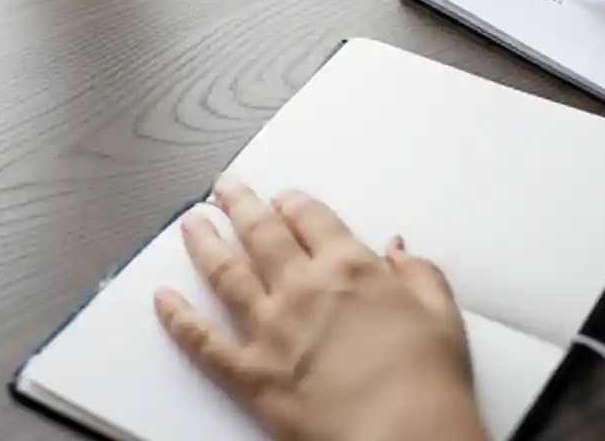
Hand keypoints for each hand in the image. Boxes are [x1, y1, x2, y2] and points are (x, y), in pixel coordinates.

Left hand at [154, 179, 486, 440]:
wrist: (405, 435)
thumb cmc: (427, 382)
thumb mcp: (441, 315)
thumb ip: (419, 275)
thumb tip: (399, 251)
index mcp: (350, 268)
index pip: (312, 219)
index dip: (294, 204)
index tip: (284, 198)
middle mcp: (303, 289)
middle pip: (261, 233)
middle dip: (240, 205)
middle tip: (224, 188)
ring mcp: (271, 329)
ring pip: (226, 273)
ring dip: (204, 243)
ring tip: (191, 223)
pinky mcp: (250, 374)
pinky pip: (203, 341)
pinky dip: (178, 318)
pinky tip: (162, 299)